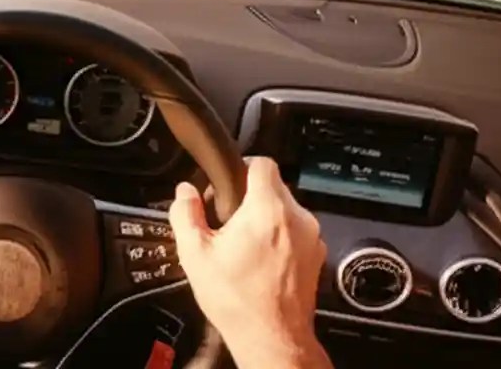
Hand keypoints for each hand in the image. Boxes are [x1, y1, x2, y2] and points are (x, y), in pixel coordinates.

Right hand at [170, 158, 330, 368]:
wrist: (272, 338)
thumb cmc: (237, 301)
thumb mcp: (195, 255)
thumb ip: (185, 215)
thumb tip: (183, 193)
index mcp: (266, 209)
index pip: (262, 163)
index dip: (241, 167)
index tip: (228, 182)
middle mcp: (296, 218)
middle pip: (274, 185)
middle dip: (250, 196)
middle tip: (229, 219)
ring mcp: (311, 237)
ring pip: (287, 209)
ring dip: (267, 217)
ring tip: (245, 244)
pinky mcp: (317, 254)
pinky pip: (297, 231)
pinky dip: (281, 237)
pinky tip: (262, 259)